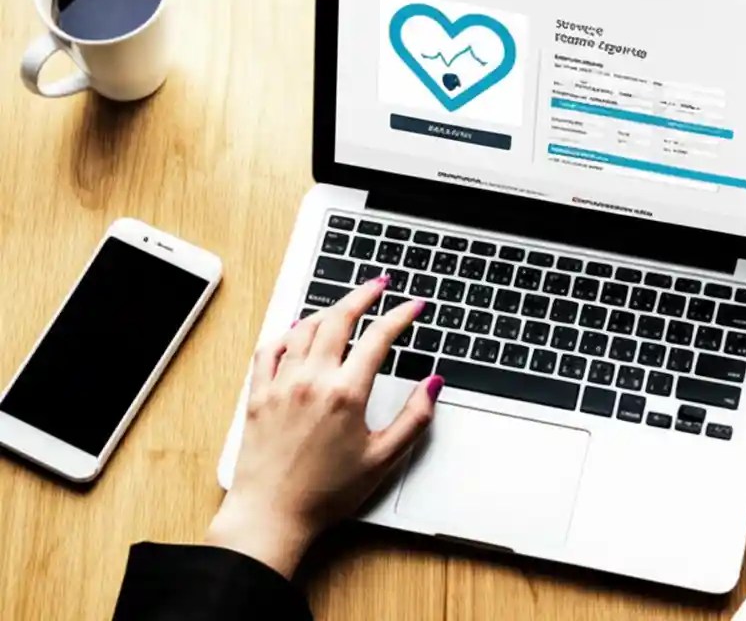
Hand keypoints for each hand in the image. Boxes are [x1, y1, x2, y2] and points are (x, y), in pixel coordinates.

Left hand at [206, 277, 443, 577]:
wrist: (271, 515)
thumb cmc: (326, 494)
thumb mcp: (383, 459)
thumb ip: (414, 418)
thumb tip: (432, 385)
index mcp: (346, 394)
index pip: (378, 338)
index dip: (400, 316)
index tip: (413, 306)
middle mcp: (311, 380)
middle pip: (339, 318)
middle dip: (363, 295)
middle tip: (379, 284)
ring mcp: (281, 384)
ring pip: (304, 327)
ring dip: (328, 310)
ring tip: (345, 306)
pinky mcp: (258, 394)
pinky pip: (270, 349)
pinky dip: (287, 333)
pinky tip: (297, 331)